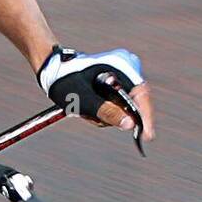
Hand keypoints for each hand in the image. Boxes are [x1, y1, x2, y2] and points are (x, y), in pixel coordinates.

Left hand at [38, 46, 155, 142]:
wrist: (53, 70)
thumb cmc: (65, 80)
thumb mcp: (84, 100)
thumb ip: (107, 112)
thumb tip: (130, 125)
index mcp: (121, 65)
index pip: (142, 94)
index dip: (146, 116)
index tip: (148, 135)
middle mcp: (127, 67)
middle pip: (133, 102)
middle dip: (115, 116)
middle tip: (92, 117)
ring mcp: (123, 75)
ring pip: (124, 105)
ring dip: (107, 114)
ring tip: (85, 110)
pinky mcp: (118, 82)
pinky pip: (118, 103)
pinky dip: (105, 110)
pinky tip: (89, 107)